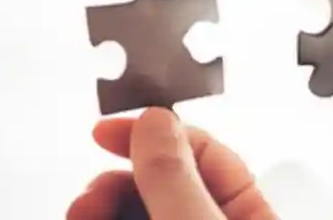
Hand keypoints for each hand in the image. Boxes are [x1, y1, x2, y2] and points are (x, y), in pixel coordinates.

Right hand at [67, 108, 275, 219]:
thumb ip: (176, 179)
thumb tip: (156, 121)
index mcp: (252, 219)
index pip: (205, 156)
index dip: (154, 137)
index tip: (107, 131)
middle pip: (159, 188)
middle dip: (117, 182)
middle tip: (91, 196)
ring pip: (132, 213)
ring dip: (100, 206)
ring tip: (80, 214)